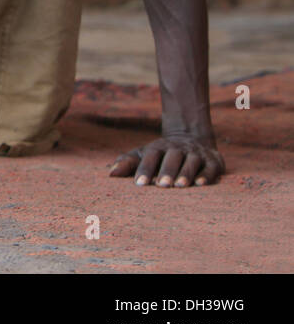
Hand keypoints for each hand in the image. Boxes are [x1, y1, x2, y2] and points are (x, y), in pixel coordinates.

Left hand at [109, 133, 224, 186]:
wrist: (190, 137)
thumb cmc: (160, 154)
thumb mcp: (143, 155)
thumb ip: (128, 163)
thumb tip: (110, 174)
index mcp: (159, 147)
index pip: (151, 156)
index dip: (145, 169)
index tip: (139, 184)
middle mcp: (178, 148)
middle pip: (172, 157)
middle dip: (167, 171)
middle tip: (162, 186)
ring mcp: (196, 153)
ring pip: (192, 161)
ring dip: (186, 173)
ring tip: (180, 186)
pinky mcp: (213, 160)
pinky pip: (211, 167)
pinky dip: (207, 175)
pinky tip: (201, 184)